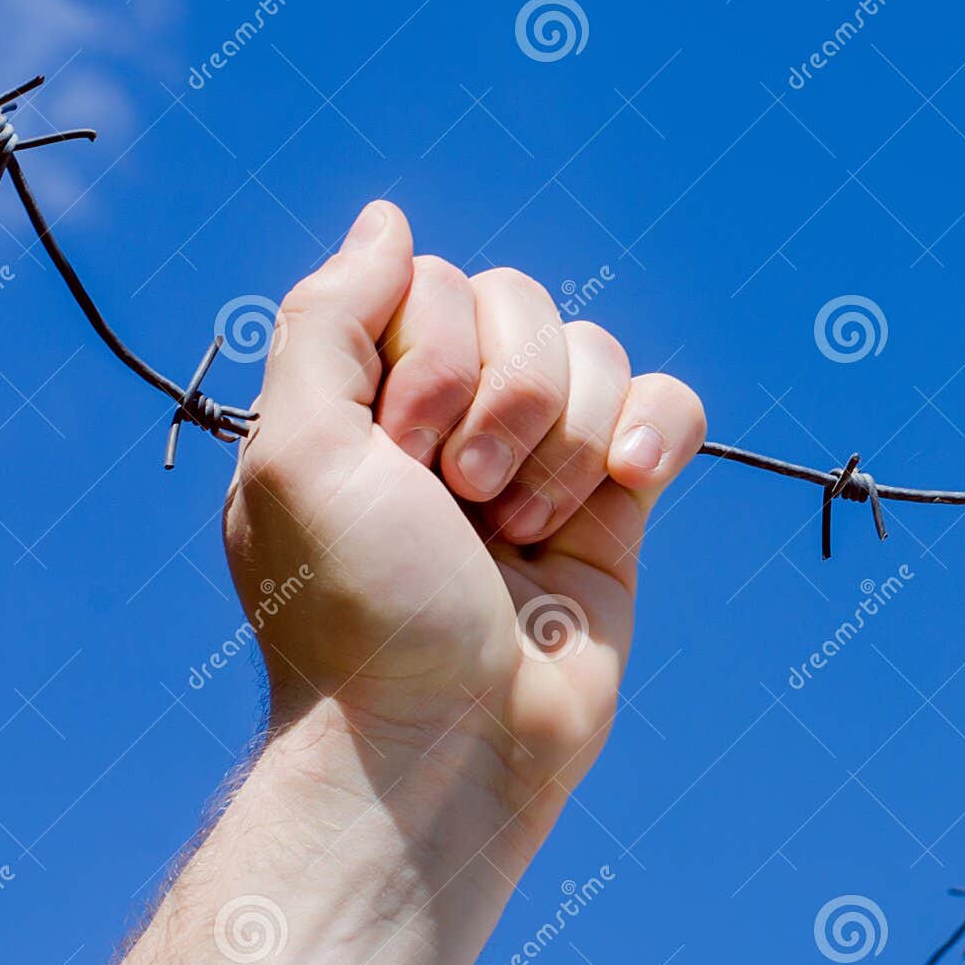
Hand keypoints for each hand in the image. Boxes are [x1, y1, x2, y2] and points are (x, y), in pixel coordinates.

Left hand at [223, 200, 704, 830]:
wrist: (449, 747)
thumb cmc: (357, 609)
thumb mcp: (297, 449)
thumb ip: (330, 315)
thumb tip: (388, 217)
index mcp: (369, 398)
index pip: (435, 284)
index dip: (433, 358)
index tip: (398, 460)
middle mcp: (454, 418)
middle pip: (524, 304)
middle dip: (502, 402)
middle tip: (461, 501)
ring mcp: (541, 460)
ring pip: (596, 353)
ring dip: (563, 441)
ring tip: (520, 533)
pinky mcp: (618, 507)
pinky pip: (667, 402)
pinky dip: (654, 427)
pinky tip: (626, 478)